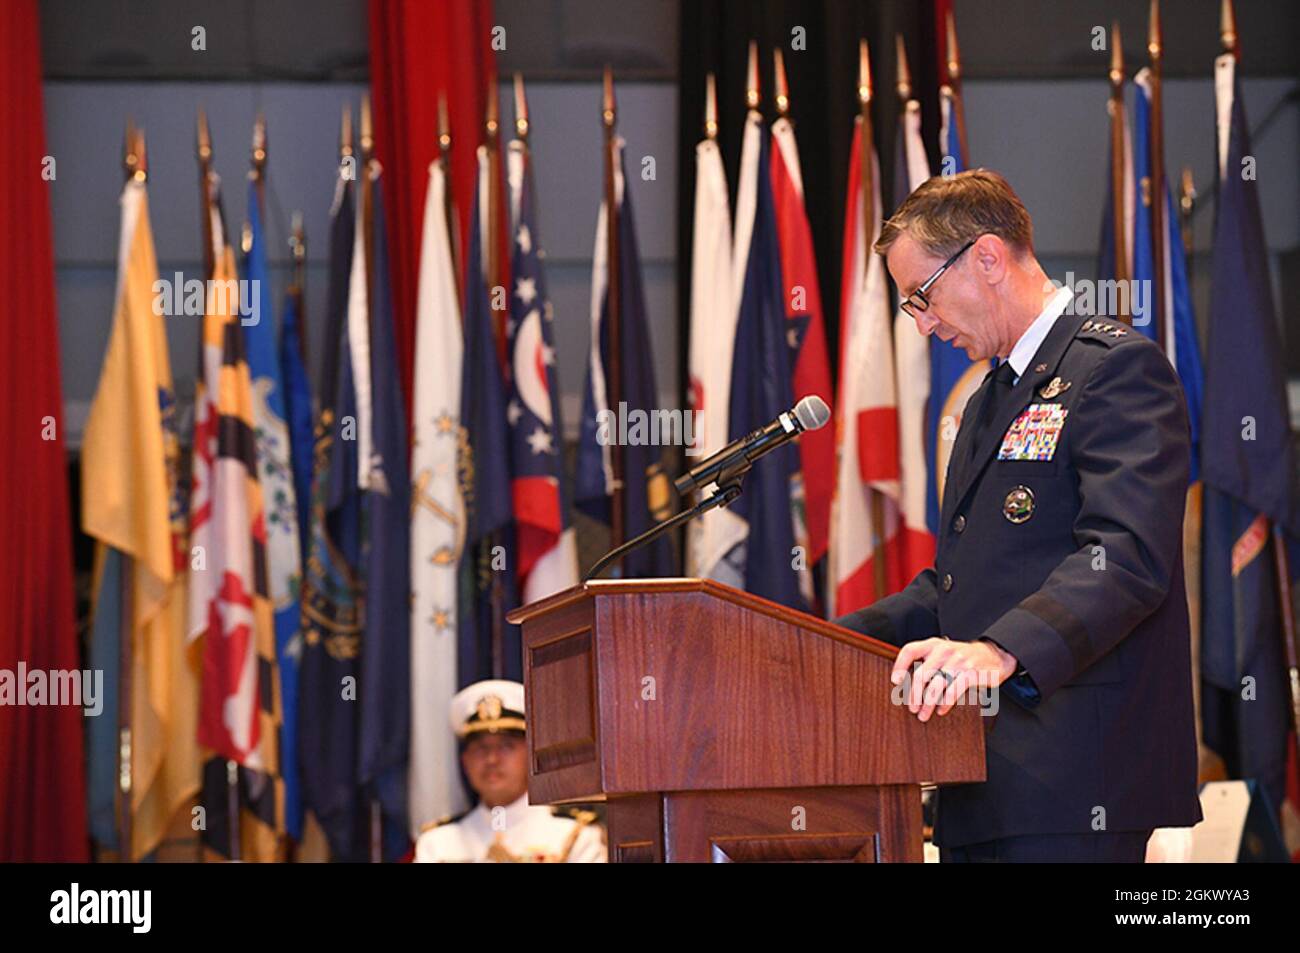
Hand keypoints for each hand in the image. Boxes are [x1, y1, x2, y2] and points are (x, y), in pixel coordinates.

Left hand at [889, 637, 1017, 720]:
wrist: (994, 655)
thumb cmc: (962, 658)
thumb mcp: (943, 654)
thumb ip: (926, 663)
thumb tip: (905, 684)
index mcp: (933, 644)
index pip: (910, 650)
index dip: (900, 665)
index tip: (896, 681)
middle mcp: (944, 651)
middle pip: (921, 674)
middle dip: (914, 695)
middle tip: (912, 708)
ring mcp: (958, 662)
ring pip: (935, 686)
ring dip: (927, 704)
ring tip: (923, 714)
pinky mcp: (971, 673)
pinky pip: (953, 691)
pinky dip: (945, 703)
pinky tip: (941, 710)